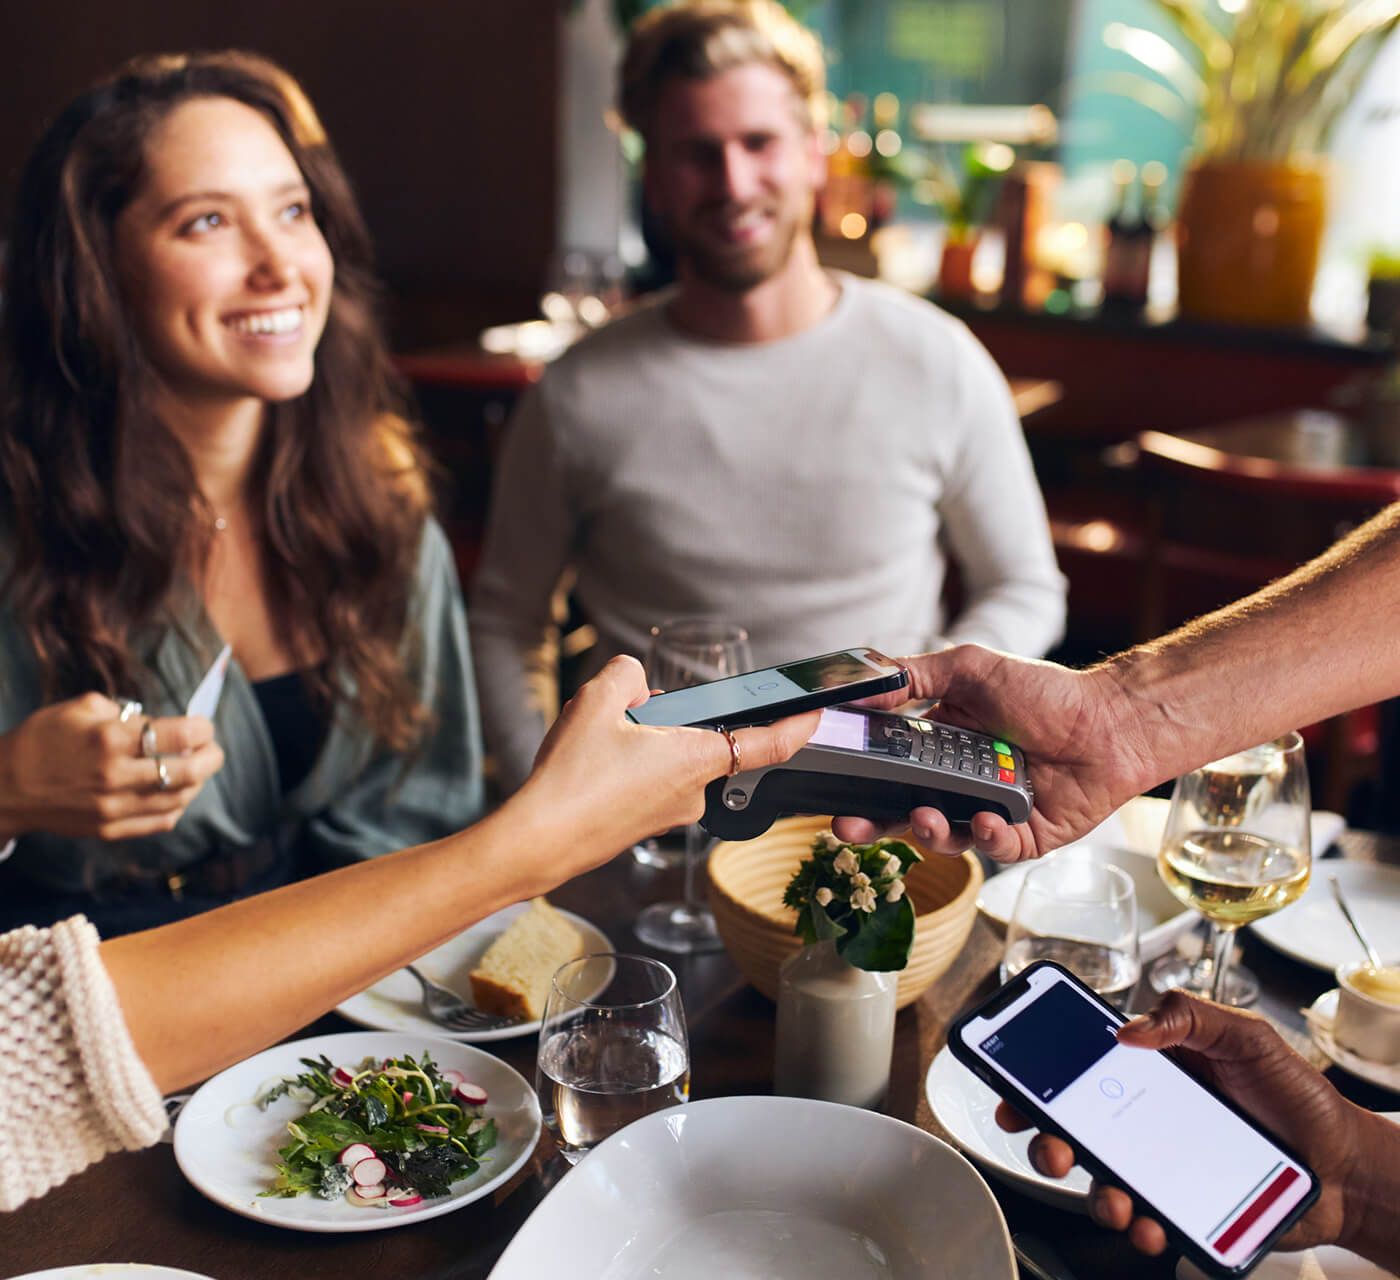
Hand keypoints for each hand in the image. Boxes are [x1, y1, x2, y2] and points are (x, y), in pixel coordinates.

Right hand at [0, 693, 224, 840]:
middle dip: (211, 757)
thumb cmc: (42, 740)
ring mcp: (114, 808)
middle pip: (188, 771)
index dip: (202, 729)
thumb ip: (125, 713)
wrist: (5, 787)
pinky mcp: (109, 829)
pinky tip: (179, 792)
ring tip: (198, 768)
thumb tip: (160, 723)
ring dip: (198, 782)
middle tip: (214, 748)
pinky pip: (161, 822)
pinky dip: (178, 806)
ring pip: (179, 799)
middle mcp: (116, 777)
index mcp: (110, 741)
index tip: (204, 725)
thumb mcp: (80, 708)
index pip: (178, 737)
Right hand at [521, 655, 818, 866]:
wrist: (538, 842)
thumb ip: (626, 675)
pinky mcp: (646, 825)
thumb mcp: (596, 701)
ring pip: (670, 757)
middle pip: (699, 737)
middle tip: (622, 713)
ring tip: (595, 743)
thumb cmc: (571, 780)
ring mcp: (670, 814)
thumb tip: (636, 683)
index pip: (768, 743)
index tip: (813, 712)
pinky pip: (650, 780)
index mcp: (696, 760)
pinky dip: (628, 765)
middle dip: (666, 716)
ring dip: (642, 741)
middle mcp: (693, 793)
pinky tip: (592, 766)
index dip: (797, 725)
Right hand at [833, 644, 1156, 862]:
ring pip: (946, 837)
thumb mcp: (969, 668)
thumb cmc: (1045, 692)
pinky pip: (996, 849)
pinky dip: (988, 837)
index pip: (890, 771)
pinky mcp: (1025, 838)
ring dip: (930, 832)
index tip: (834, 787)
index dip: (861, 782)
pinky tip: (990, 820)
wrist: (1110, 720)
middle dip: (873, 823)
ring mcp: (991, 813)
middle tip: (848, 825)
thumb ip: (913, 675)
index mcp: (941, 746)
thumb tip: (858, 684)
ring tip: (926, 817)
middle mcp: (961, 783)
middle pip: (905, 813)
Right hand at [995, 990, 1359, 1255]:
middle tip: (1054, 1146)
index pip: (1080, 1071)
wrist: (1344, 1164)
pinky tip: (1153, 1224)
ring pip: (1102, 1183)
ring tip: (1117, 1199)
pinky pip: (1147, 1222)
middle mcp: (1145, 1120)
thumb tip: (1128, 1030)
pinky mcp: (1182, 1207)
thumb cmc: (1295, 1095)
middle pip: (1075, 1130)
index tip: (1014, 1090)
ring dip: (1095, 1195)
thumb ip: (1191, 1016)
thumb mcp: (1246, 1037)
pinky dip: (1142, 1229)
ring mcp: (1160, 1166)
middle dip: (1047, 1142)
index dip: (1038, 1081)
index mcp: (1150, 1073)